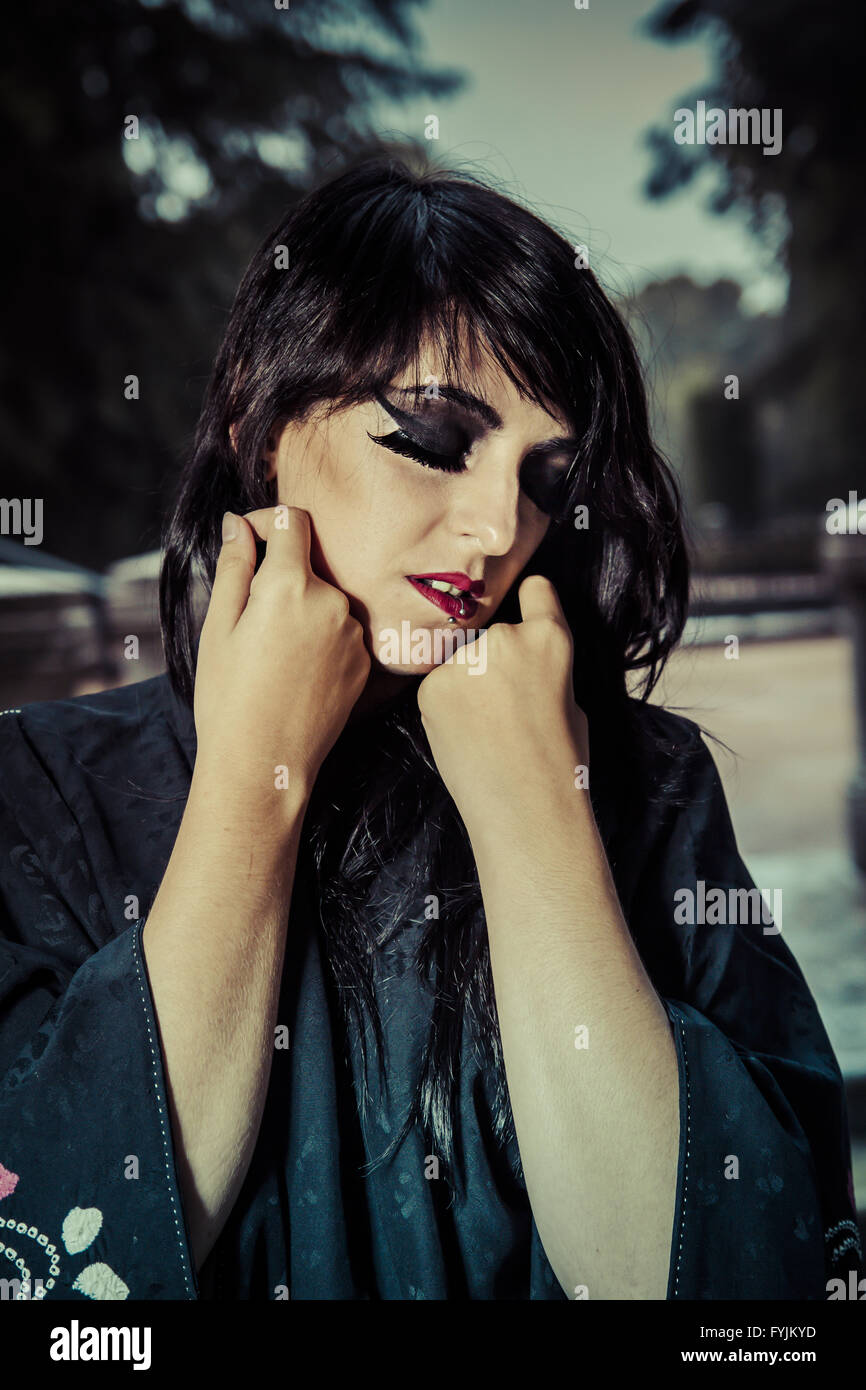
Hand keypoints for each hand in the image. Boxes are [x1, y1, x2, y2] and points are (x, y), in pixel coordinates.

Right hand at [193, 506, 370, 810]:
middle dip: (280, 578)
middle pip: (309, 564)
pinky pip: (340, 632)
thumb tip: (238, 524)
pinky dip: (320, 639)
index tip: (249, 540)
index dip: (267, 521)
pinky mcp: (366, 661)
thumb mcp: (219, 627)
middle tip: (249, 622)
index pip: (293, 520)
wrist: (264, 765)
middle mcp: (333, 602)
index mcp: (290, 585)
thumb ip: (234, 566)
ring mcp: (354, 633)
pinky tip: (296, 674)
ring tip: (272, 657)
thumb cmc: (229, 698)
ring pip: (325, 600)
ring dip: (301, 610)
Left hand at [416, 575, 588, 831]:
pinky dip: (447, 705)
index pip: (536, 590)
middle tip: (506, 707)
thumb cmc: (559, 765)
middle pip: (494, 635)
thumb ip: (545, 668)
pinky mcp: (432, 686)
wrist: (525, 810)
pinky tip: (466, 736)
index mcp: (551, 639)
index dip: (530, 601)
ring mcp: (464, 661)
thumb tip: (524, 661)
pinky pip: (439, 685)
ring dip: (468, 684)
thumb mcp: (570, 702)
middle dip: (495, 661)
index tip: (524, 607)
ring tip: (486, 729)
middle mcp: (505, 638)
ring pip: (463, 662)